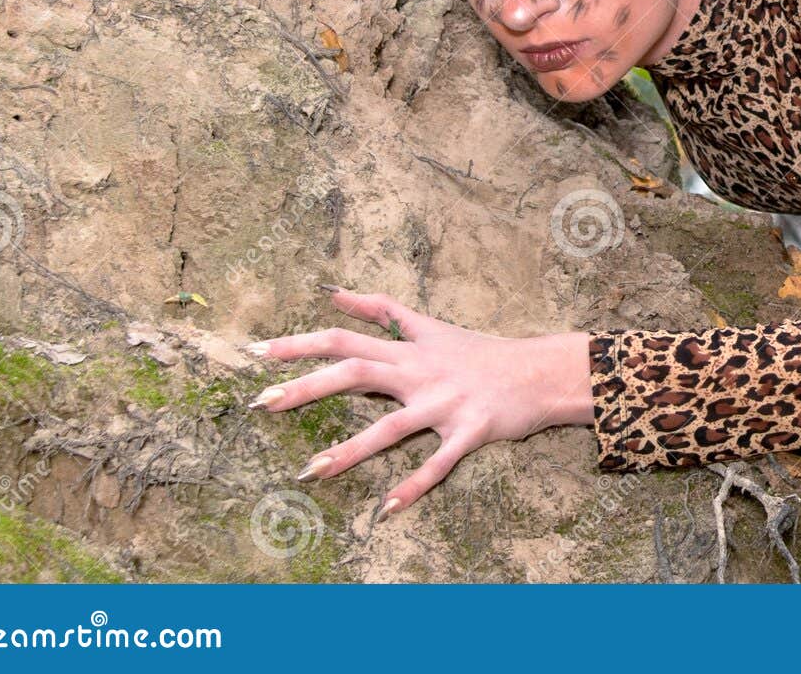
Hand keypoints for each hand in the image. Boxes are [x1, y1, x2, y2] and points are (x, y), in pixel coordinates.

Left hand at [242, 287, 593, 517]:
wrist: (542, 370)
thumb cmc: (483, 352)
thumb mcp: (432, 326)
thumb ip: (383, 311)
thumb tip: (333, 292)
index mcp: (409, 349)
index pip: (346, 336)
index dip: (302, 342)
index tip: (258, 351)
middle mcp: (420, 372)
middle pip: (355, 370)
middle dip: (306, 386)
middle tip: (261, 402)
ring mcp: (444, 403)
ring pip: (390, 426)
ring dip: (349, 450)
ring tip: (311, 471)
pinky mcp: (470, 431)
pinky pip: (438, 463)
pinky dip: (413, 486)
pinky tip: (387, 508)